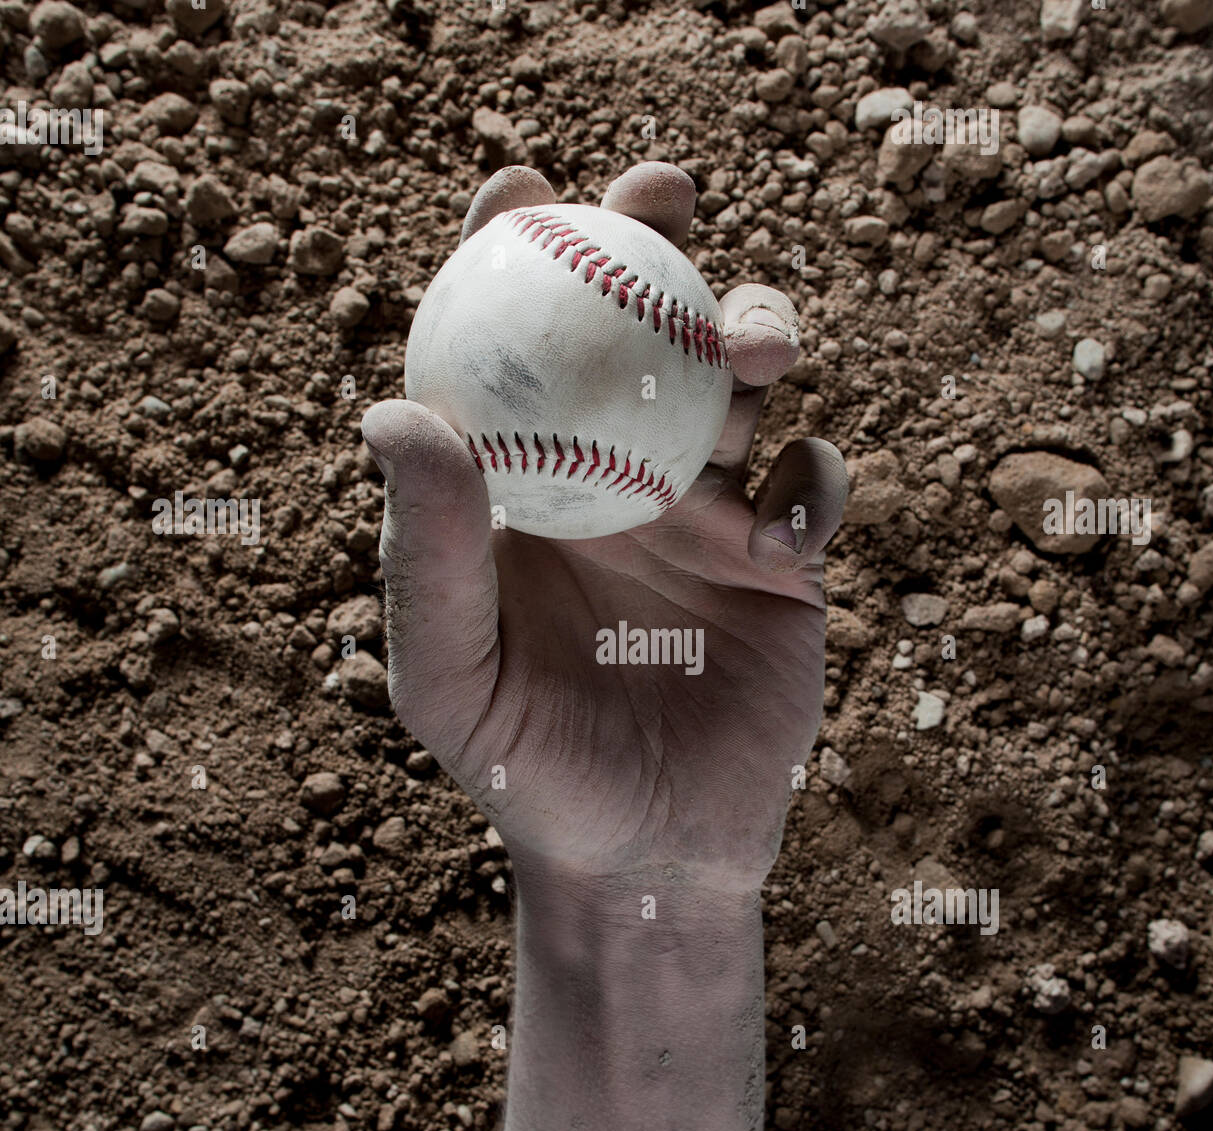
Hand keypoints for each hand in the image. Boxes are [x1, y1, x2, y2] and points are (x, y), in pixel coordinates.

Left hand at [362, 162, 846, 891]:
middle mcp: (623, 479)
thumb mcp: (453, 677)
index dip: (516, 250)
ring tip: (749, 354)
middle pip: (646, 326)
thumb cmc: (527, 772)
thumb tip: (394, 412)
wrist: (643, 856)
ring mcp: (709, 515)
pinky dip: (813, 486)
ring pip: (748, 383)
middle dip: (660, 238)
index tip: (520, 188)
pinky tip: (779, 539)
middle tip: (663, 192)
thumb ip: (427, 555)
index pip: (519, 345)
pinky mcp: (784, 565)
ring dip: (759, 334)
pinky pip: (815, 488)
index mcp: (535, 486)